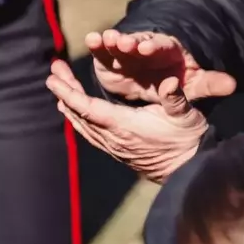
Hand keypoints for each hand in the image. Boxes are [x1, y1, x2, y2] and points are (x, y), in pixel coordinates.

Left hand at [48, 60, 206, 181]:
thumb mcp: (186, 116)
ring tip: (59, 89)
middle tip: (52, 73)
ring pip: (83, 126)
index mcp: (125, 126)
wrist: (190, 170)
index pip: (89, 108)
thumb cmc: (188, 140)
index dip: (69, 93)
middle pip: (80, 115)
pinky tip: (75, 114)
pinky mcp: (118, 152)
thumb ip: (175, 98)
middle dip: (64, 93)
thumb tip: (171, 82)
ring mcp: (114, 147)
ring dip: (69, 106)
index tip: (53, 79)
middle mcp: (114, 139)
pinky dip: (78, 120)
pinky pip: (90, 134)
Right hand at [85, 29, 235, 103]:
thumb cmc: (179, 81)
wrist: (158, 85)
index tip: (146, 47)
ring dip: (111, 41)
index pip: (161, 47)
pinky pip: (103, 53)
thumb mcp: (196, 84)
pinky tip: (91, 40)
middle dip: (130, 41)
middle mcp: (145, 48)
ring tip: (102, 38)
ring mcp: (127, 53)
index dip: (153, 46)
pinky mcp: (111, 61)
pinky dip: (97, 45)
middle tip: (122, 42)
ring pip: (118, 45)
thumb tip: (232, 85)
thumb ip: (210, 83)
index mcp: (168, 52)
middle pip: (138, 42)